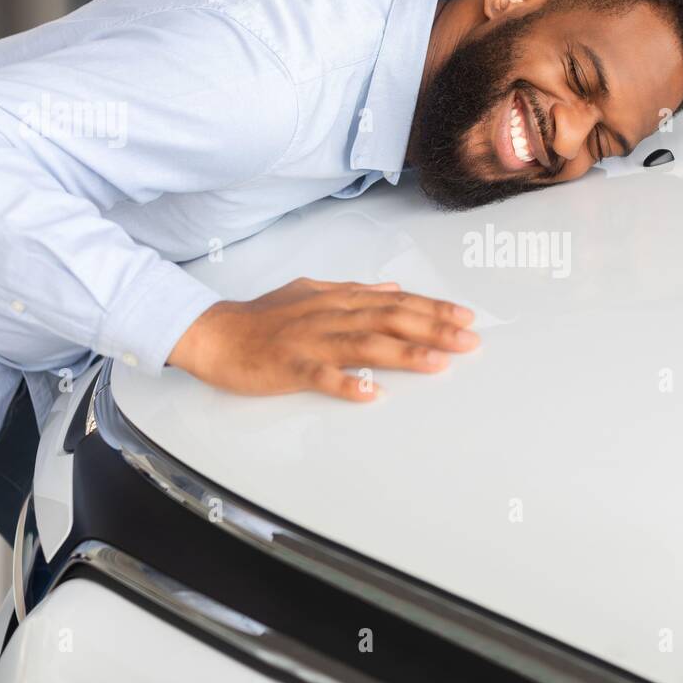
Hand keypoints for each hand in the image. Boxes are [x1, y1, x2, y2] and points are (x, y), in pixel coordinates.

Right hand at [167, 277, 478, 399]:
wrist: (213, 333)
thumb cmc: (263, 318)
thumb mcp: (312, 292)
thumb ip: (354, 291)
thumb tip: (393, 288)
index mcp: (337, 300)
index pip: (395, 302)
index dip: (432, 309)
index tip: (465, 317)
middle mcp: (329, 316)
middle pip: (389, 320)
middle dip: (432, 329)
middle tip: (469, 340)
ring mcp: (309, 341)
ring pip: (363, 345)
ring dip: (402, 353)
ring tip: (438, 362)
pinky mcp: (288, 367)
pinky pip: (319, 376)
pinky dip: (345, 384)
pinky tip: (370, 394)